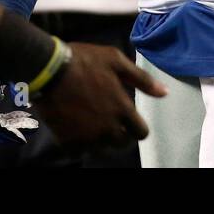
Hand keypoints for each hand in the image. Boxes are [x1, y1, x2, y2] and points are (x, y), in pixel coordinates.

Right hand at [32, 43, 165, 150]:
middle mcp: (107, 126)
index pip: (140, 133)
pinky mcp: (66, 140)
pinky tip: (78, 132)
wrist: (49, 69)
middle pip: (122, 144)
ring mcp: (86, 136)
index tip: (131, 122)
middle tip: (113, 123)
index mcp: (122, 108)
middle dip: (121, 135)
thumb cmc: (85, 61)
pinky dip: (80, 146)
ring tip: (96, 128)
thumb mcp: (117, 61)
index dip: (138, 128)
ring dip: (101, 142)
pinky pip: (78, 153)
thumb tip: (165, 93)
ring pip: (101, 151)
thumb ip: (142, 79)